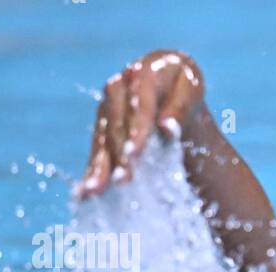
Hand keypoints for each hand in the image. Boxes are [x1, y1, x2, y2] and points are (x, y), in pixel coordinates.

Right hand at [77, 49, 206, 198]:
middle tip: (123, 179)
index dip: (137, 130)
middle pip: (118, 125)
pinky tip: (84, 193)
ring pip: (103, 140)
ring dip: (100, 166)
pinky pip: (97, 151)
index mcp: (144, 74)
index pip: (140, 105)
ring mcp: (107, 109)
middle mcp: (119, 89)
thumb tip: (167, 127)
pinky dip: (92, 171)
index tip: (136, 152)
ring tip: (96, 191)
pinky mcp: (102, 128)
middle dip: (120, 154)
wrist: (165, 81)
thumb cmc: (183, 86)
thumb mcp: (190, 90)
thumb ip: (181, 107)